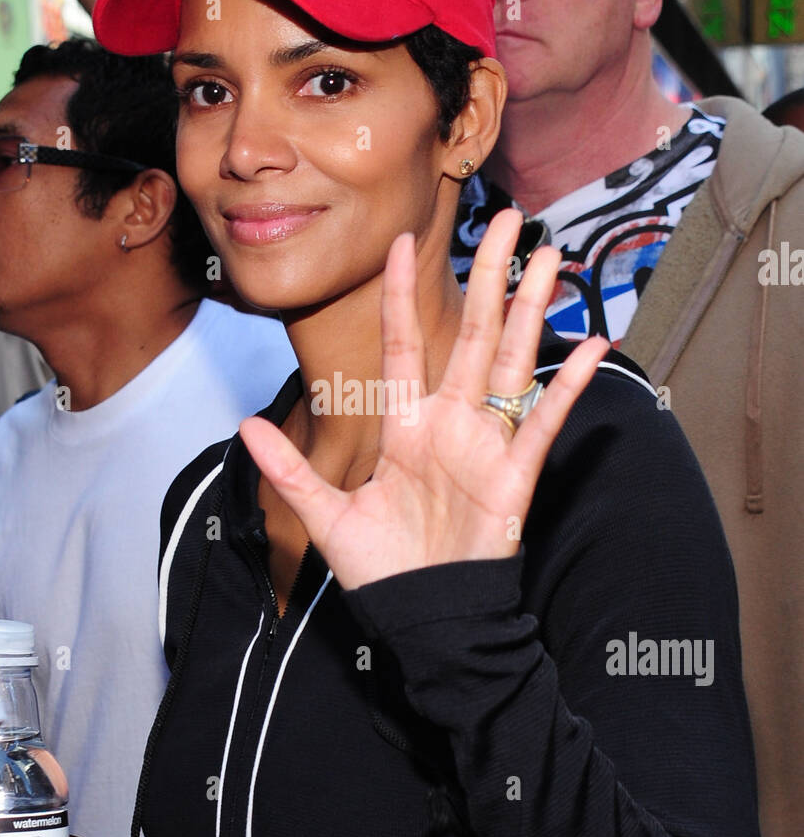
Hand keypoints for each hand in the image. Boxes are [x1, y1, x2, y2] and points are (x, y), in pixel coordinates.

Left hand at [239, 208, 609, 590]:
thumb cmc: (380, 570)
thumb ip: (290, 471)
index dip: (404, 296)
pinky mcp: (515, 474)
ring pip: (513, 362)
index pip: (404, 346)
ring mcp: (487, 444)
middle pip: (474, 335)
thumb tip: (245, 427)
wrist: (422, 617)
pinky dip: (568, 386)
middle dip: (490, 277)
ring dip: (531, 310)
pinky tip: (592, 346)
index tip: (406, 244)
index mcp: (406, 426)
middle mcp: (451, 423)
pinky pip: (543, 421)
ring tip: (550, 258)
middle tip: (509, 220)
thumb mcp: (327, 517)